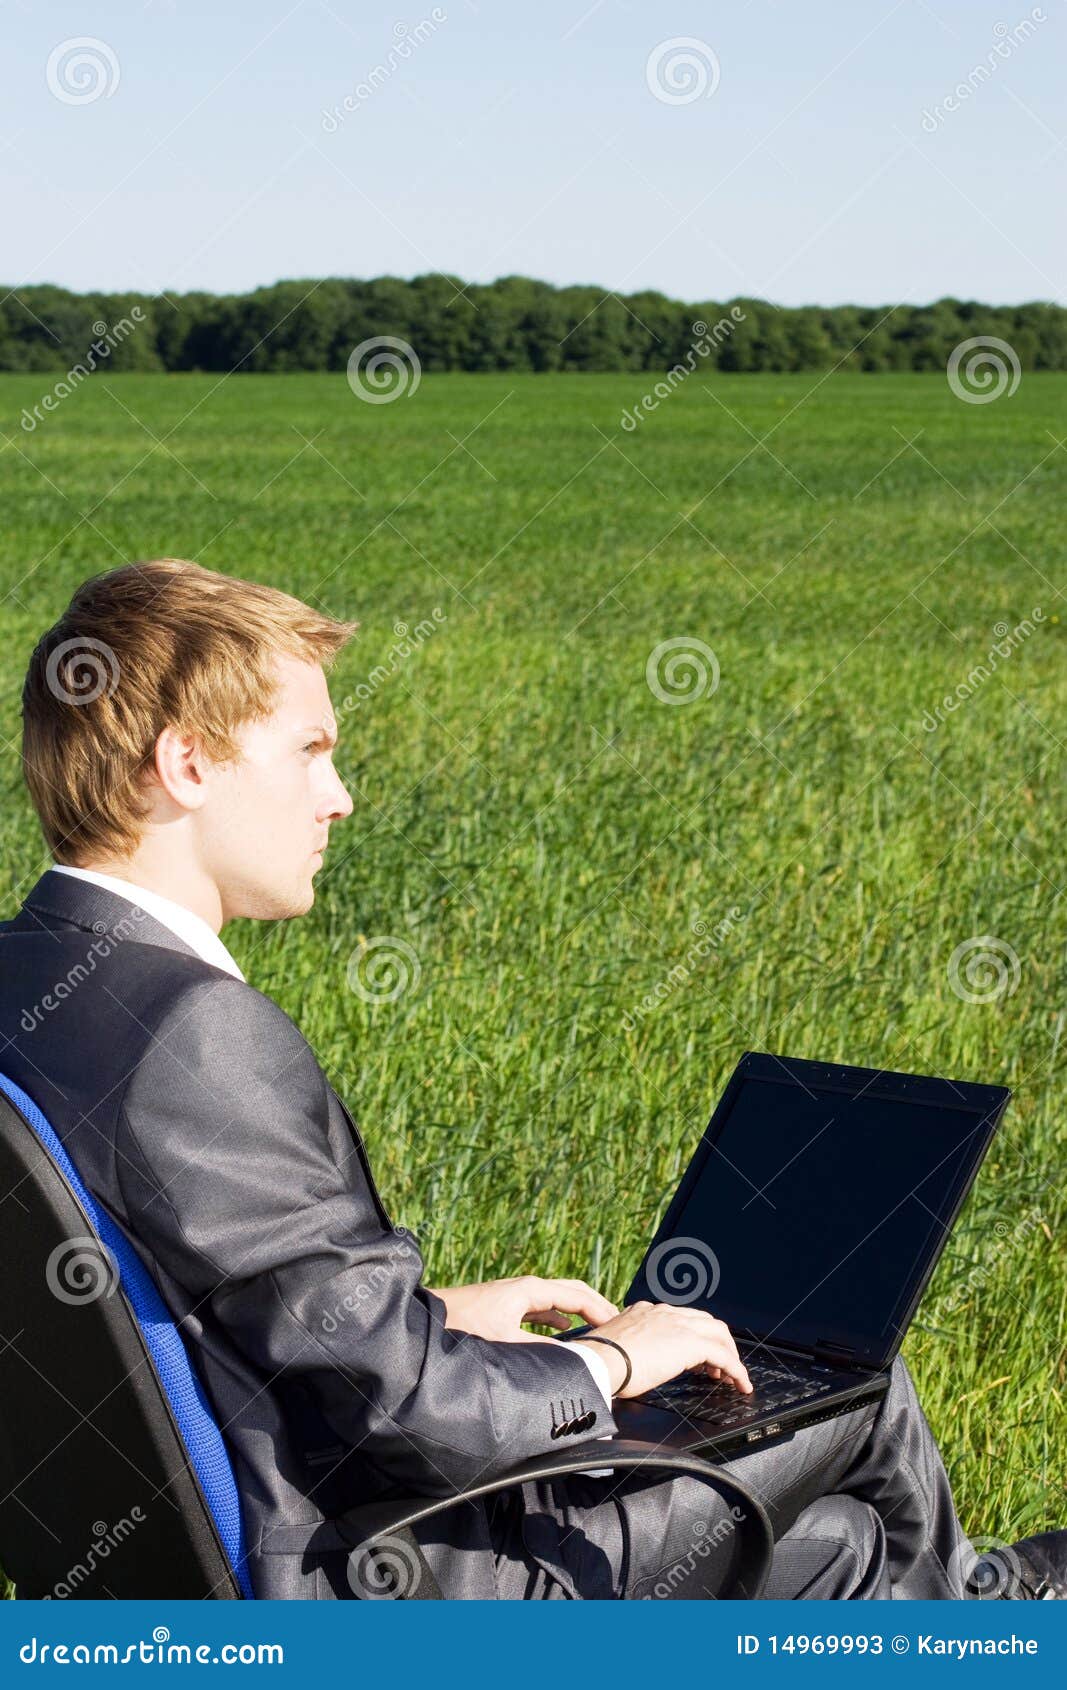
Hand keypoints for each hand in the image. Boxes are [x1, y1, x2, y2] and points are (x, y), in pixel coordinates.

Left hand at [423, 1275, 617, 1342]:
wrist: (427, 1322)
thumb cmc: (463, 1328)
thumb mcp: (505, 1344)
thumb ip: (540, 1352)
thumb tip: (571, 1363)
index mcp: (530, 1290)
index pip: (577, 1296)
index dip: (601, 1310)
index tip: (621, 1327)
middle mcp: (525, 1288)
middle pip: (571, 1291)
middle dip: (595, 1307)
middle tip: (618, 1325)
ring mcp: (514, 1296)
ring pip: (556, 1299)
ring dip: (577, 1312)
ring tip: (596, 1329)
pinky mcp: (504, 1307)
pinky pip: (541, 1308)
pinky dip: (558, 1317)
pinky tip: (562, 1329)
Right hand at [571, 1301, 752, 1399]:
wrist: (598, 1362)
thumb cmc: (598, 1362)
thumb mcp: (615, 1348)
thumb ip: (629, 1348)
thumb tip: (628, 1366)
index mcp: (644, 1311)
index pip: (680, 1318)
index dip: (693, 1337)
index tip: (696, 1358)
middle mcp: (663, 1312)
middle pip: (704, 1321)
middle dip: (715, 1343)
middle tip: (716, 1369)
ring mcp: (678, 1324)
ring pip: (718, 1333)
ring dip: (728, 1355)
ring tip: (730, 1377)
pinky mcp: (691, 1342)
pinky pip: (724, 1356)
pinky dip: (736, 1370)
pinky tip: (740, 1384)